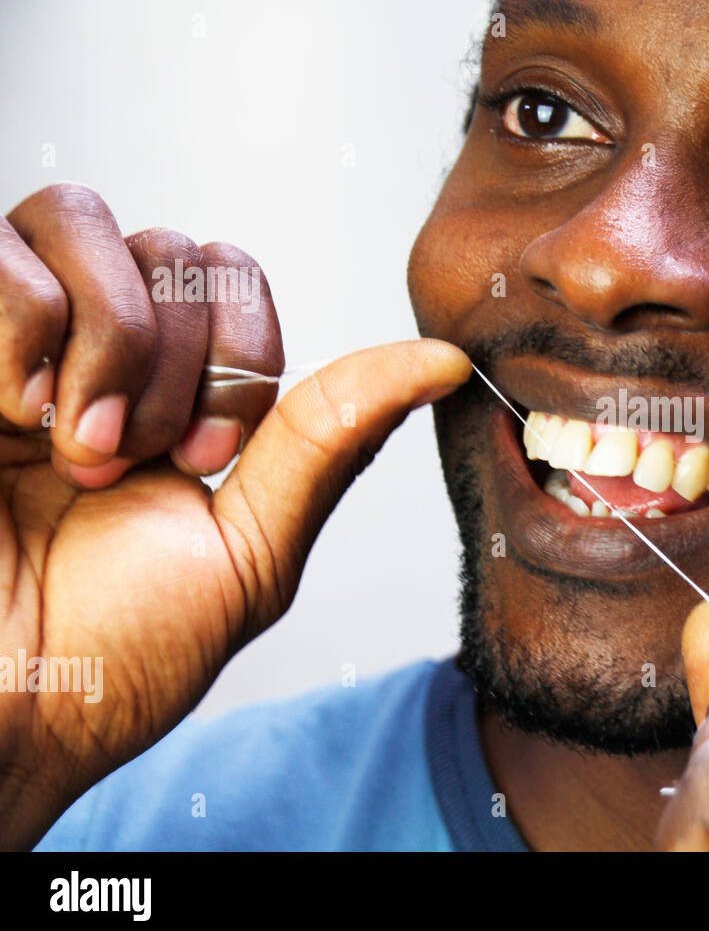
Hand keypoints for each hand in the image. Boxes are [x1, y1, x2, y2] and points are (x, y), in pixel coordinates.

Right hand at [0, 183, 470, 848]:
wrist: (4, 711)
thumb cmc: (116, 652)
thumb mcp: (253, 547)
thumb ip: (334, 438)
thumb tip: (443, 362)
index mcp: (175, 394)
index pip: (235, 274)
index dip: (243, 349)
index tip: (212, 453)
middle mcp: (95, 352)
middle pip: (174, 246)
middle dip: (178, 360)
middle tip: (141, 460)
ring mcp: (16, 341)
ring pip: (83, 219)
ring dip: (108, 344)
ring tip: (80, 446)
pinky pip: (2, 257)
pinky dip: (24, 336)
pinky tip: (15, 419)